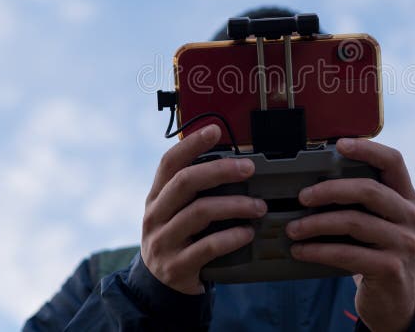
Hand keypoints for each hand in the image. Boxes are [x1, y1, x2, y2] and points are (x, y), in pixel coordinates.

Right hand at [141, 124, 266, 294]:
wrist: (159, 285)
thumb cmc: (178, 238)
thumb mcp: (176, 211)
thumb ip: (194, 190)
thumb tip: (234, 163)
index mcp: (157, 196)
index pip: (169, 162)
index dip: (191, 143)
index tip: (215, 130)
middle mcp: (155, 215)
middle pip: (185, 182)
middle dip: (220, 170)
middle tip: (249, 168)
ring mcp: (163, 241)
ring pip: (199, 213)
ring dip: (234, 206)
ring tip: (259, 206)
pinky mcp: (176, 267)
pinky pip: (207, 247)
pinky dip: (231, 237)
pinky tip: (248, 233)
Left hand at [286, 138, 414, 331]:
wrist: (396, 304)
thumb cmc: (376, 255)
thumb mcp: (376, 224)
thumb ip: (360, 203)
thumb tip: (311, 182)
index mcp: (407, 198)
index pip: (394, 161)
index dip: (367, 149)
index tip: (338, 145)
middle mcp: (412, 216)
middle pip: (368, 189)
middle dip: (329, 189)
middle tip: (302, 196)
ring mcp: (405, 243)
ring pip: (354, 221)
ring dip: (316, 224)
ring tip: (293, 229)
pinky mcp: (391, 268)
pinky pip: (347, 253)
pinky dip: (318, 251)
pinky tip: (301, 251)